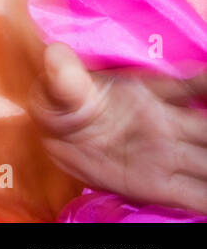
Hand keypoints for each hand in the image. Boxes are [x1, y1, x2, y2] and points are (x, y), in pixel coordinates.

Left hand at [32, 42, 206, 214]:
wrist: (55, 135)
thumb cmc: (64, 103)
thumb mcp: (61, 89)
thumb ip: (65, 76)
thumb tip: (55, 54)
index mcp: (149, 94)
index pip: (193, 85)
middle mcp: (167, 125)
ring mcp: (166, 156)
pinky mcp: (158, 186)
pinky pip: (194, 195)